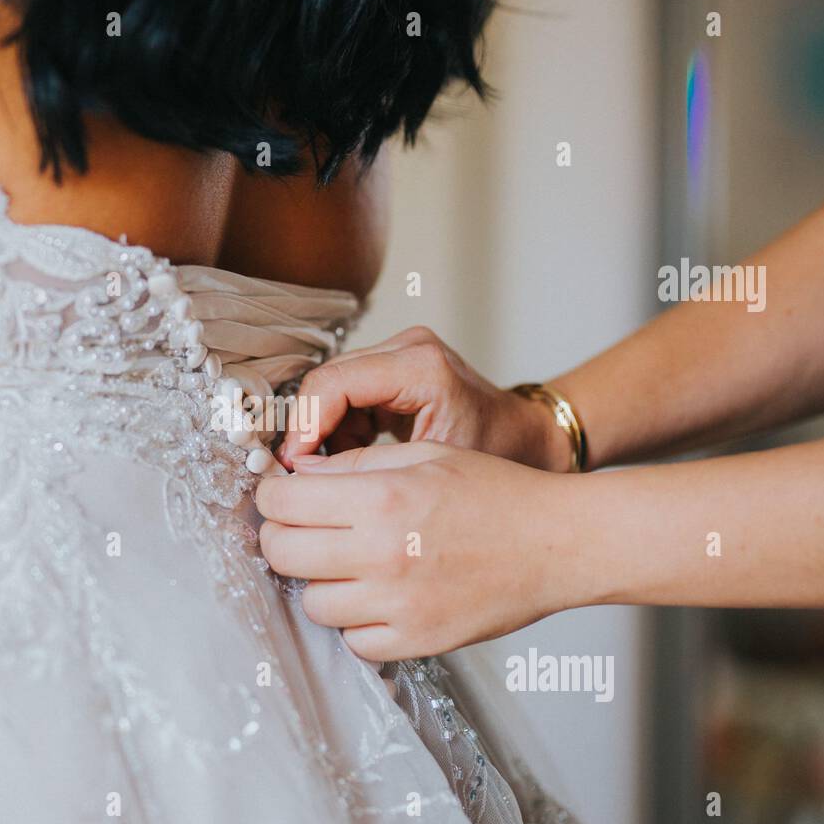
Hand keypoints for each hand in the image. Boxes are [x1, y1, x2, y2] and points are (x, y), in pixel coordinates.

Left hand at [256, 441, 586, 660]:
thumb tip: (296, 476)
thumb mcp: (424, 455)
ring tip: (349, 564)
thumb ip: (354, 466)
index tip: (284, 495)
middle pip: (281, 552)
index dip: (274, 494)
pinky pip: (352, 641)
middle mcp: (383, 553)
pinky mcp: (416, 640)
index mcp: (381, 497)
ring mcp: (398, 604)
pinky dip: (356, 622)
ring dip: (320, 582)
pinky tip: (378, 596)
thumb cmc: (496, 493)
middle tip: (303, 529)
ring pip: (311, 602)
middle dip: (282, 536)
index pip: (282, 501)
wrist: (558, 543)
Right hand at [276, 325, 568, 471]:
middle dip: (309, 431)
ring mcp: (399, 353)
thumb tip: (302, 475)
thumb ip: (365, 465)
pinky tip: (351, 459)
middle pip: (325, 382)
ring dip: (323, 432)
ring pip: (330, 388)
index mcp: (420, 366)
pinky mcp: (393, 366)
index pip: (333, 382)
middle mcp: (406, 348)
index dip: (305, 426)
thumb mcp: (429, 467)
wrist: (528, 439)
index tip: (295, 466)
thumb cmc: (494, 456)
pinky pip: (345, 393)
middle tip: (304, 476)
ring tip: (336, 472)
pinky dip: (339, 428)